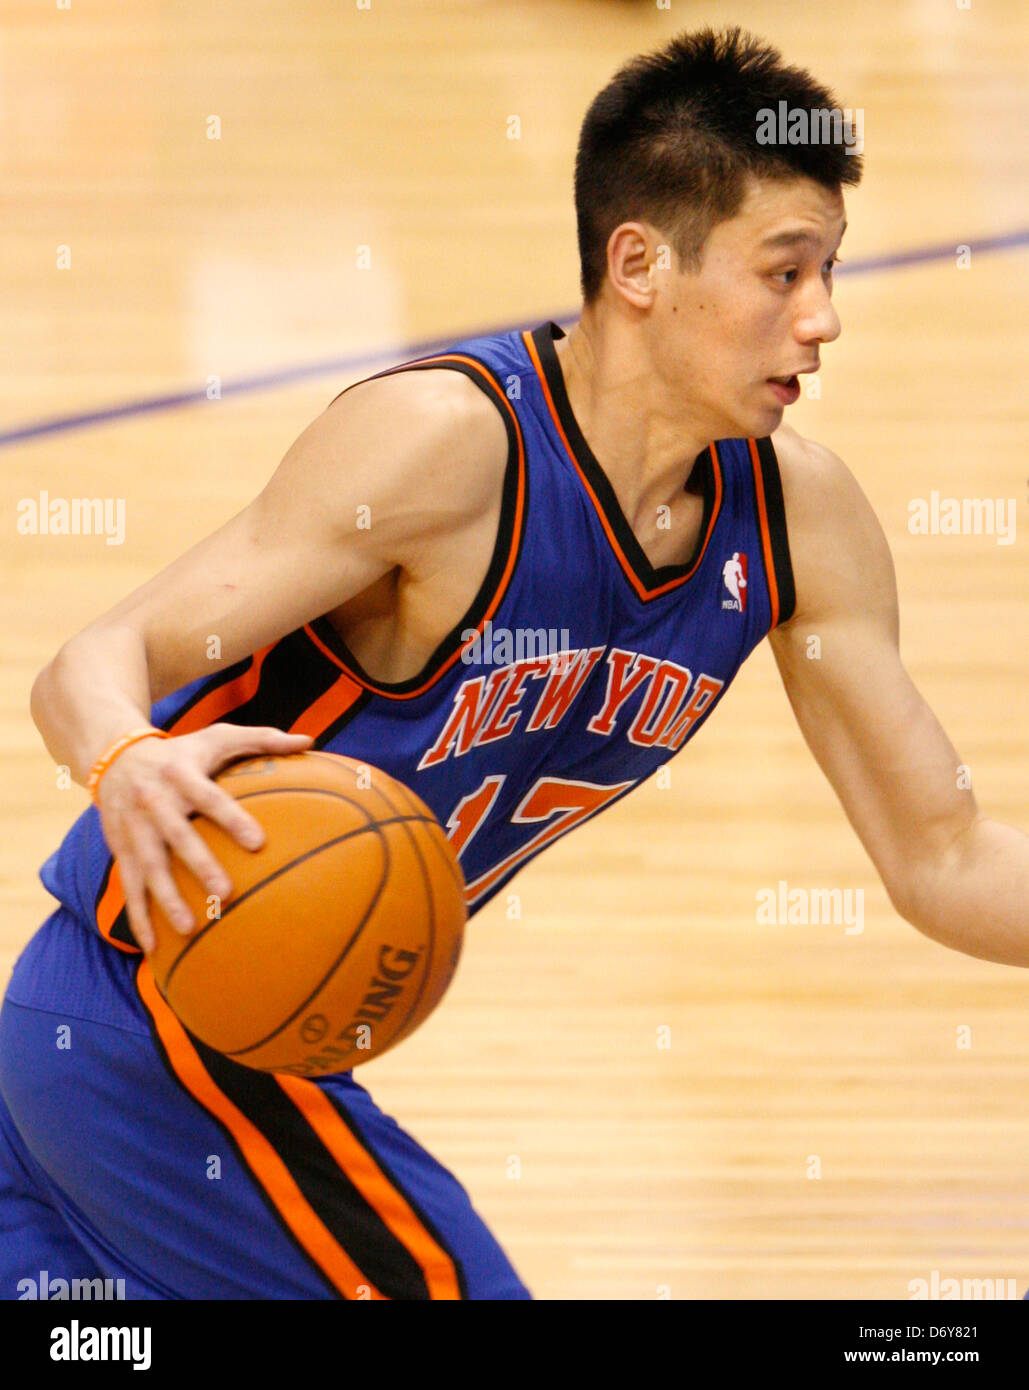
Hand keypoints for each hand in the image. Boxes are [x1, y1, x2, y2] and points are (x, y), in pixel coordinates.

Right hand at [95, 724, 312, 952]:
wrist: (116, 757)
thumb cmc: (183, 751)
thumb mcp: (218, 736)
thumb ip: (263, 739)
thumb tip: (311, 740)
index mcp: (180, 773)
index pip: (208, 797)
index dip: (231, 818)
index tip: (257, 843)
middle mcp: (153, 800)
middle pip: (176, 836)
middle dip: (199, 865)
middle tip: (226, 893)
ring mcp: (133, 828)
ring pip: (148, 867)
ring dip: (166, 898)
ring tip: (188, 928)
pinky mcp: (120, 849)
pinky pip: (129, 886)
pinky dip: (139, 917)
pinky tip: (153, 946)